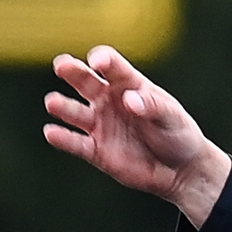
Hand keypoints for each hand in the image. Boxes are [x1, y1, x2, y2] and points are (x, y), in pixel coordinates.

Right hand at [43, 45, 231, 224]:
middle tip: (62, 65)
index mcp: (129, 85)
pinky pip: (76, 143)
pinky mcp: (96, 151)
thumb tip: (128, 100)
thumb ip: (152, 106)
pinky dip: (63, 138)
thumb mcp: (172, 117)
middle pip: (86, 81)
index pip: (112, 66)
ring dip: (63, 106)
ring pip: (75, 112)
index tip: (97, 61)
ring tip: (52, 102)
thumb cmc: (178, 134)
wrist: (180, 170)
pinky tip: (51, 132)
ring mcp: (100, 125)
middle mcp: (109, 101)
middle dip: (73, 71)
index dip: (104, 60)